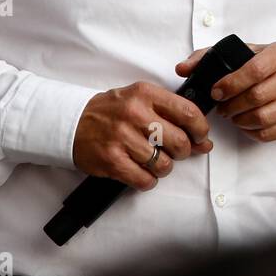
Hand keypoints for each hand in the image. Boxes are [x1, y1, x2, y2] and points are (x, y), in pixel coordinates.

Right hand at [73, 82, 212, 190]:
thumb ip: (172, 115)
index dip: (200, 129)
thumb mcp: (141, 100)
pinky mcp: (112, 160)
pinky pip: (144, 180)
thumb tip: (203, 141)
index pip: (188, 112)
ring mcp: (122, 137)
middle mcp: (135, 113)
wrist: (71, 122)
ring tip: (152, 160)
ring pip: (164, 164)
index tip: (200, 137)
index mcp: (145, 94)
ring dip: (163, 167)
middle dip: (182, 152)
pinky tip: (141, 172)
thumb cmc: (111, 111)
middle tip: (173, 151)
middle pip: (179, 142)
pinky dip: (148, 180)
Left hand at [175, 41, 275, 141]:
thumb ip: (210, 57)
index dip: (231, 84)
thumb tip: (183, 69)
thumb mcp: (245, 52)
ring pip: (263, 117)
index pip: (255, 70)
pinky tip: (245, 123)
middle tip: (222, 107)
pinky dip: (252, 132)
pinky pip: (271, 132)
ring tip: (233, 115)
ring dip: (240, 120)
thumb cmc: (268, 63)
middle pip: (258, 96)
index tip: (216, 92)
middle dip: (232, 105)